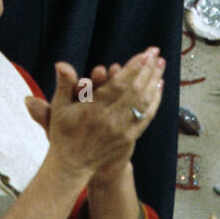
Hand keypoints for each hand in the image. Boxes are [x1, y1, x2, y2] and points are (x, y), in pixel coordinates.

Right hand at [27, 50, 163, 188]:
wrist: (72, 166)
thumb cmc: (63, 134)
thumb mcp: (58, 108)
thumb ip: (63, 84)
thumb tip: (61, 64)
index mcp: (93, 109)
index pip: (119, 84)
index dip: (134, 67)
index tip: (145, 53)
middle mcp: (110, 119)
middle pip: (135, 90)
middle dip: (147, 69)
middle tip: (156, 52)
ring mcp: (122, 130)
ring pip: (143, 102)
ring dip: (153, 81)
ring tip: (160, 64)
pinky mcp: (128, 138)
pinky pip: (146, 116)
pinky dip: (154, 100)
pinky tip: (158, 86)